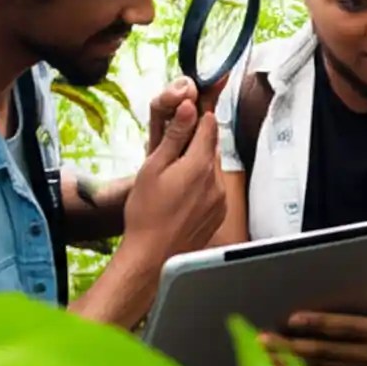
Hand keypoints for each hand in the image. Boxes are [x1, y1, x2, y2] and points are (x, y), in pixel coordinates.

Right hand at [122, 88, 224, 259]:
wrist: (152, 257)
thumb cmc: (146, 215)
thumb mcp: (153, 167)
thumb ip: (174, 136)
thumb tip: (188, 108)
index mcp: (200, 165)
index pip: (210, 124)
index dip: (197, 115)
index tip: (187, 113)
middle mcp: (216, 180)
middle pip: (212, 146)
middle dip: (196, 141)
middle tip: (173, 148)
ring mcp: (220, 199)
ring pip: (213, 168)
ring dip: (198, 164)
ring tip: (173, 177)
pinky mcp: (219, 213)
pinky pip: (214, 188)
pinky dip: (201, 185)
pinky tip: (181, 195)